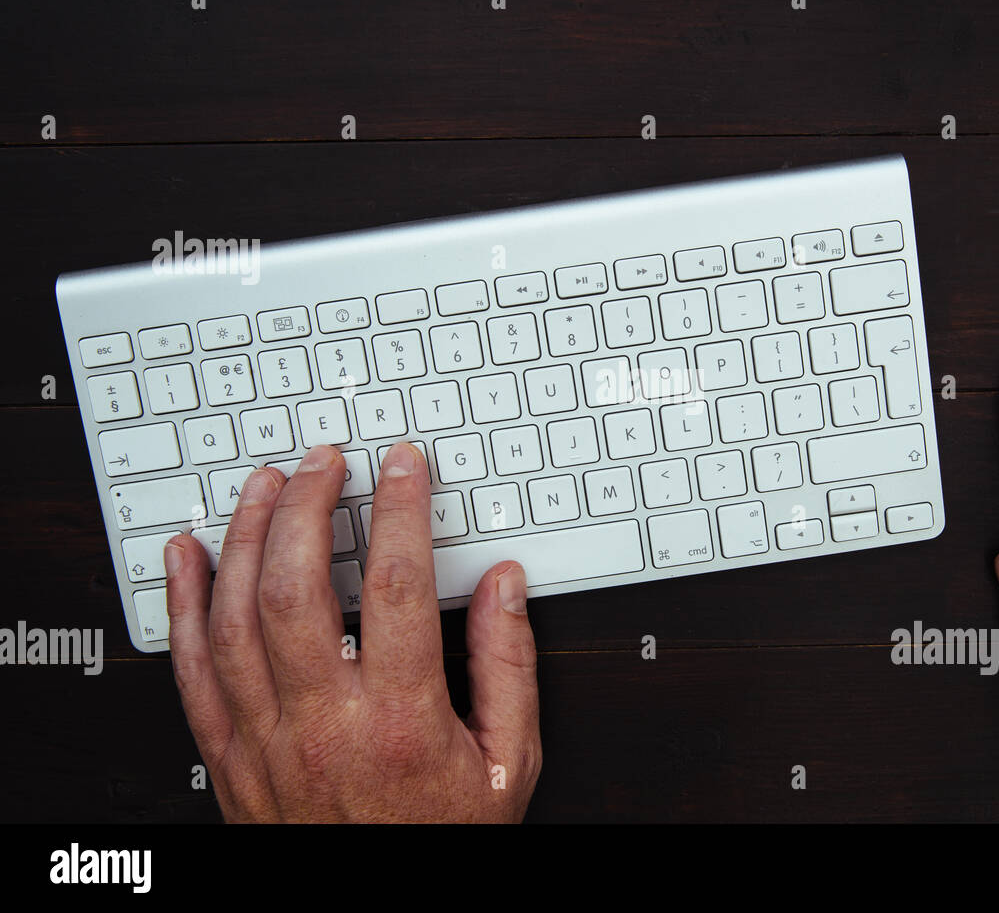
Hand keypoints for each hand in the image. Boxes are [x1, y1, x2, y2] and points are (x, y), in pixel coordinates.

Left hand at [162, 442, 540, 821]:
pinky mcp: (229, 758)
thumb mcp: (506, 764)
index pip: (397, 587)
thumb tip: (505, 588)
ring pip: (235, 618)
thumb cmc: (439, 842)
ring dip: (245, 537)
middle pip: (296, 589)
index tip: (403, 468)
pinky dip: (183, 603)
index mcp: (402, 721)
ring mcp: (266, 741)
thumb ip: (509, 668)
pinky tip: (189, 555)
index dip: (401, 511)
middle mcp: (325, 725)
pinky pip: (191, 670)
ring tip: (264, 486)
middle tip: (322, 463)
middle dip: (305, 507)